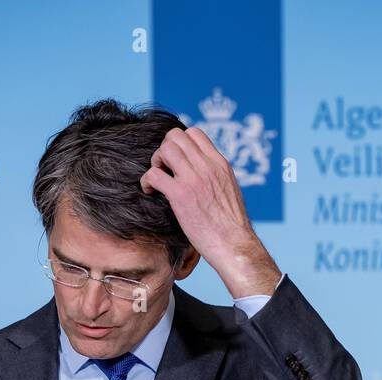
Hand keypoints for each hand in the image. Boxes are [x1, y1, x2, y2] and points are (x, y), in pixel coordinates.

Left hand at [140, 126, 281, 298]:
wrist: (235, 245)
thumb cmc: (231, 226)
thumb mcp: (229, 190)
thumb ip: (215, 177)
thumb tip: (202, 175)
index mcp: (220, 164)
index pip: (194, 133)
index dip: (180, 143)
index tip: (176, 162)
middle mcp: (207, 166)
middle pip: (176, 136)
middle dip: (165, 149)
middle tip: (164, 169)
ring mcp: (194, 179)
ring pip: (165, 149)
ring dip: (155, 161)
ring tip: (158, 179)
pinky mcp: (181, 195)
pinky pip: (154, 174)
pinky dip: (147, 181)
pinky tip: (150, 192)